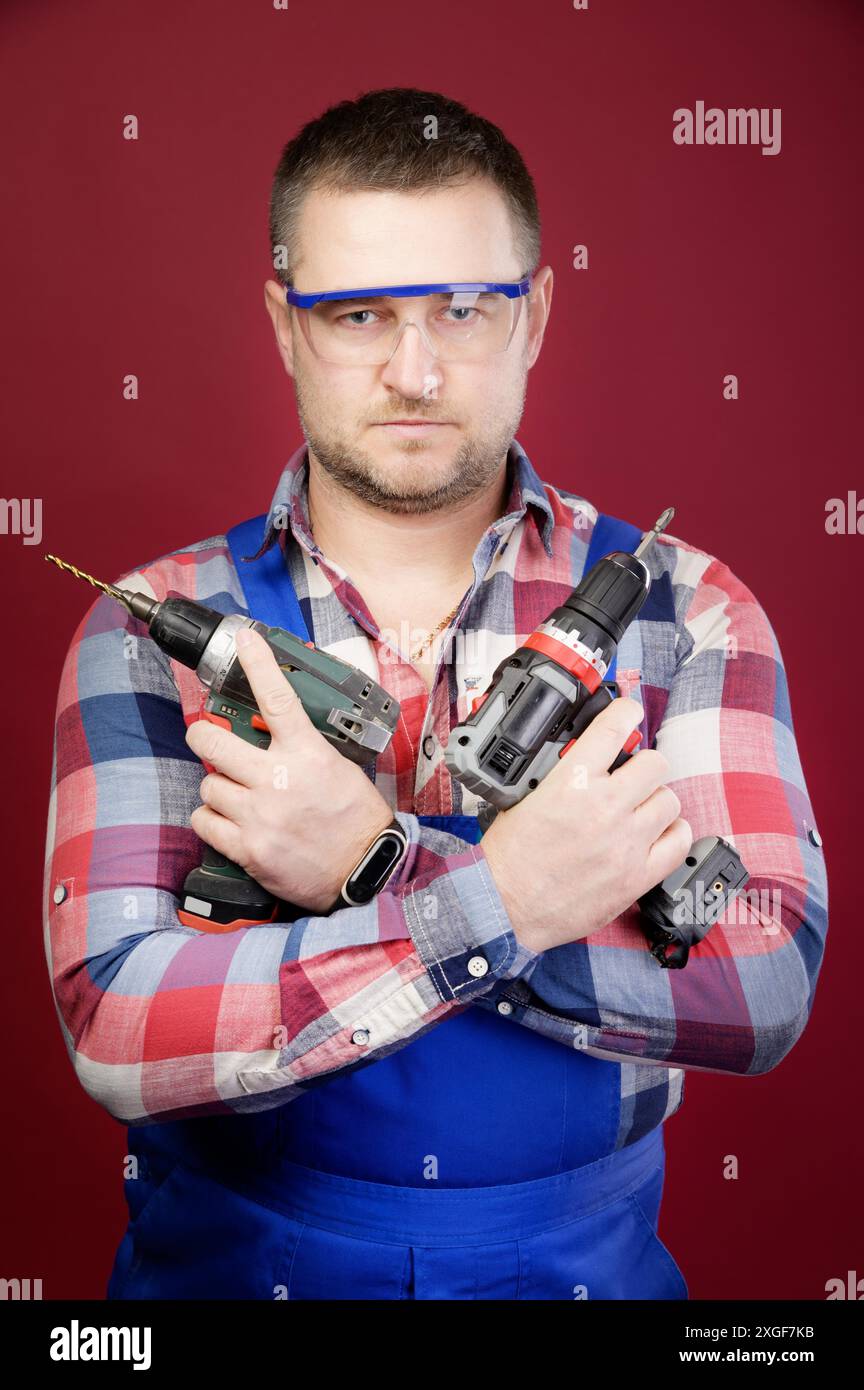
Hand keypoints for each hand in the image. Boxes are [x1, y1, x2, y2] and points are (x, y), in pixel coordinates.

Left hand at [184, 626, 396, 912]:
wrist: (365, 872)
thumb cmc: (358, 820)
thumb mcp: (340, 769)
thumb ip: (305, 749)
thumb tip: (278, 730)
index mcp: (307, 755)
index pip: (277, 699)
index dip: (257, 664)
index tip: (245, 641)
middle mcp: (278, 780)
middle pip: (212, 742)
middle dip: (203, 736)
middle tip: (207, 737)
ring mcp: (259, 816)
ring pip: (207, 785)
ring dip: (216, 786)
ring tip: (234, 794)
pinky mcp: (248, 848)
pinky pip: (204, 822)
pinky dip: (211, 819)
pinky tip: (228, 821)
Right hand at [480, 697, 691, 951]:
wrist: (505, 906)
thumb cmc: (509, 857)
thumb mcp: (525, 798)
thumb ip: (563, 775)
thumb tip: (589, 758)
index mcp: (572, 782)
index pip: (613, 727)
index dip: (627, 711)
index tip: (629, 711)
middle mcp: (604, 807)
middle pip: (654, 764)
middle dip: (644, 765)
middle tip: (633, 775)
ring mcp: (626, 843)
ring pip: (669, 801)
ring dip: (657, 800)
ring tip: (642, 809)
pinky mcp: (637, 876)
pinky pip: (678, 842)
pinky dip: (673, 833)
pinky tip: (658, 834)